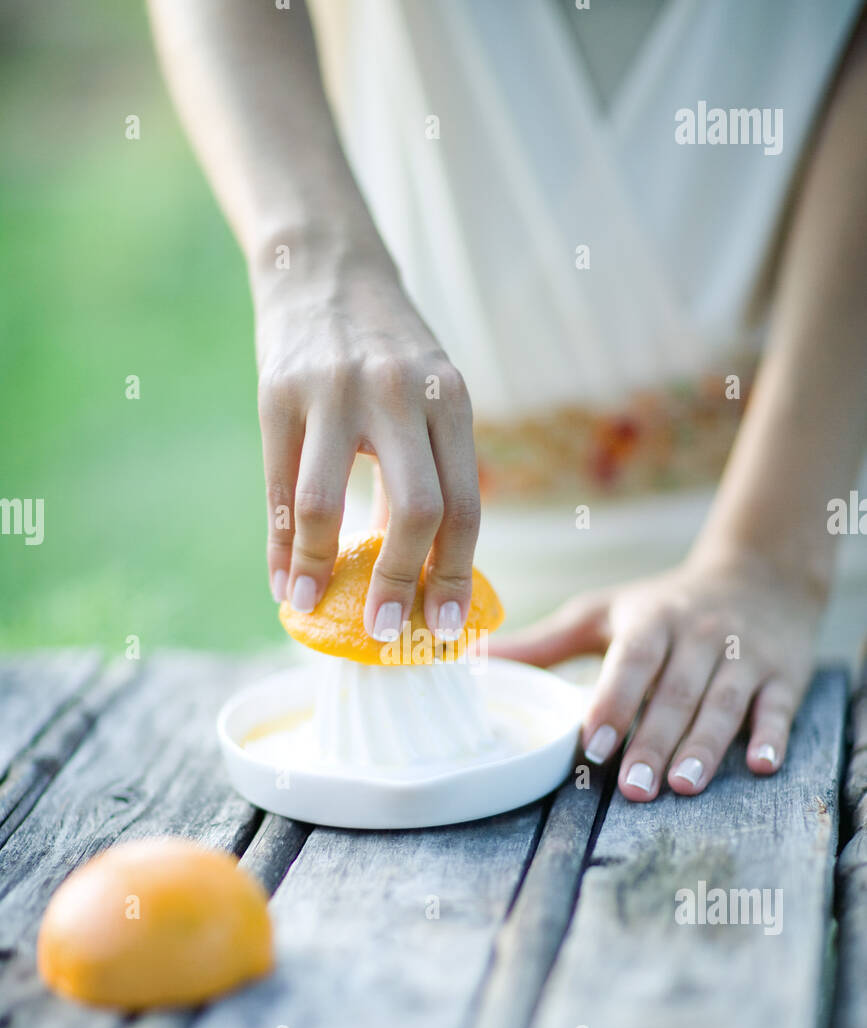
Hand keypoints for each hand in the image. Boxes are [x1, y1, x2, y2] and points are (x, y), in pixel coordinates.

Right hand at [254, 251, 479, 641]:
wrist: (323, 267)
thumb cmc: (385, 354)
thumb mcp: (426, 398)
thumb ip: (428, 474)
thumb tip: (419, 576)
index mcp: (450, 399)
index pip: (465, 504)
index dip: (458, 575)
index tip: (447, 626)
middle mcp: (401, 393)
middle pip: (417, 510)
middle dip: (402, 582)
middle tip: (388, 629)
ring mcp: (336, 391)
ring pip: (330, 503)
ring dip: (321, 570)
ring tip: (314, 607)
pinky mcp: (279, 393)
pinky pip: (279, 487)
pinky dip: (282, 544)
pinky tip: (285, 579)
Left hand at [490, 550, 823, 799]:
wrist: (762, 574)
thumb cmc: (665, 605)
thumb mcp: (604, 613)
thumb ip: (544, 644)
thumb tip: (471, 657)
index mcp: (652, 620)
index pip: (631, 660)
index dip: (614, 700)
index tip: (594, 743)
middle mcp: (700, 635)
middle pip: (676, 692)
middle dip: (654, 741)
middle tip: (633, 789)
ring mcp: (745, 655)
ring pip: (725, 703)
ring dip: (705, 746)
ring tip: (683, 787)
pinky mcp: (784, 673)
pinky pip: (779, 707)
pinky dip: (773, 736)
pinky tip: (761, 766)